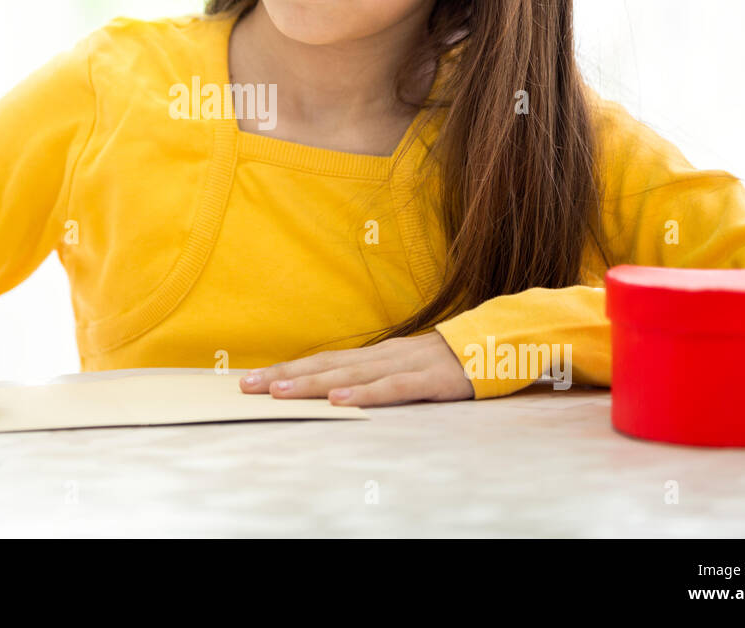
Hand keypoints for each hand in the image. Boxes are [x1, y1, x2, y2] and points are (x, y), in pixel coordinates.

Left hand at [239, 332, 474, 405]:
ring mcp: (405, 365)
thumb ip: (374, 377)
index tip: (249, 380)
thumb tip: (334, 390)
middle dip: (284, 376)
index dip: (286, 370)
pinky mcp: (429, 380)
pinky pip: (393, 388)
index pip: (322, 362)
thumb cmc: (447, 363)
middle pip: (325, 365)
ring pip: (351, 375)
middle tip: (246, 386)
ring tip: (280, 393)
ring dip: (312, 384)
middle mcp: (383, 355)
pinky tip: (341, 401)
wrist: (498, 344)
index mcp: (375, 354)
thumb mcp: (405, 368)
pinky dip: (365, 394)